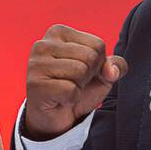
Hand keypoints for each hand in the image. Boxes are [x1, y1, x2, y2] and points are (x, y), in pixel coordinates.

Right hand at [23, 24, 127, 139]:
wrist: (55, 116)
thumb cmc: (75, 88)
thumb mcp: (101, 73)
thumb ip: (115, 65)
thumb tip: (111, 70)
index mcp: (58, 32)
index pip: (98, 44)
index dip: (97, 64)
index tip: (81, 72)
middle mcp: (43, 43)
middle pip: (90, 56)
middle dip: (88, 75)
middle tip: (73, 82)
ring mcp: (36, 63)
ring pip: (80, 71)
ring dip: (79, 87)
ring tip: (65, 89)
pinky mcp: (35, 84)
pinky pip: (71, 90)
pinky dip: (72, 99)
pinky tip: (60, 99)